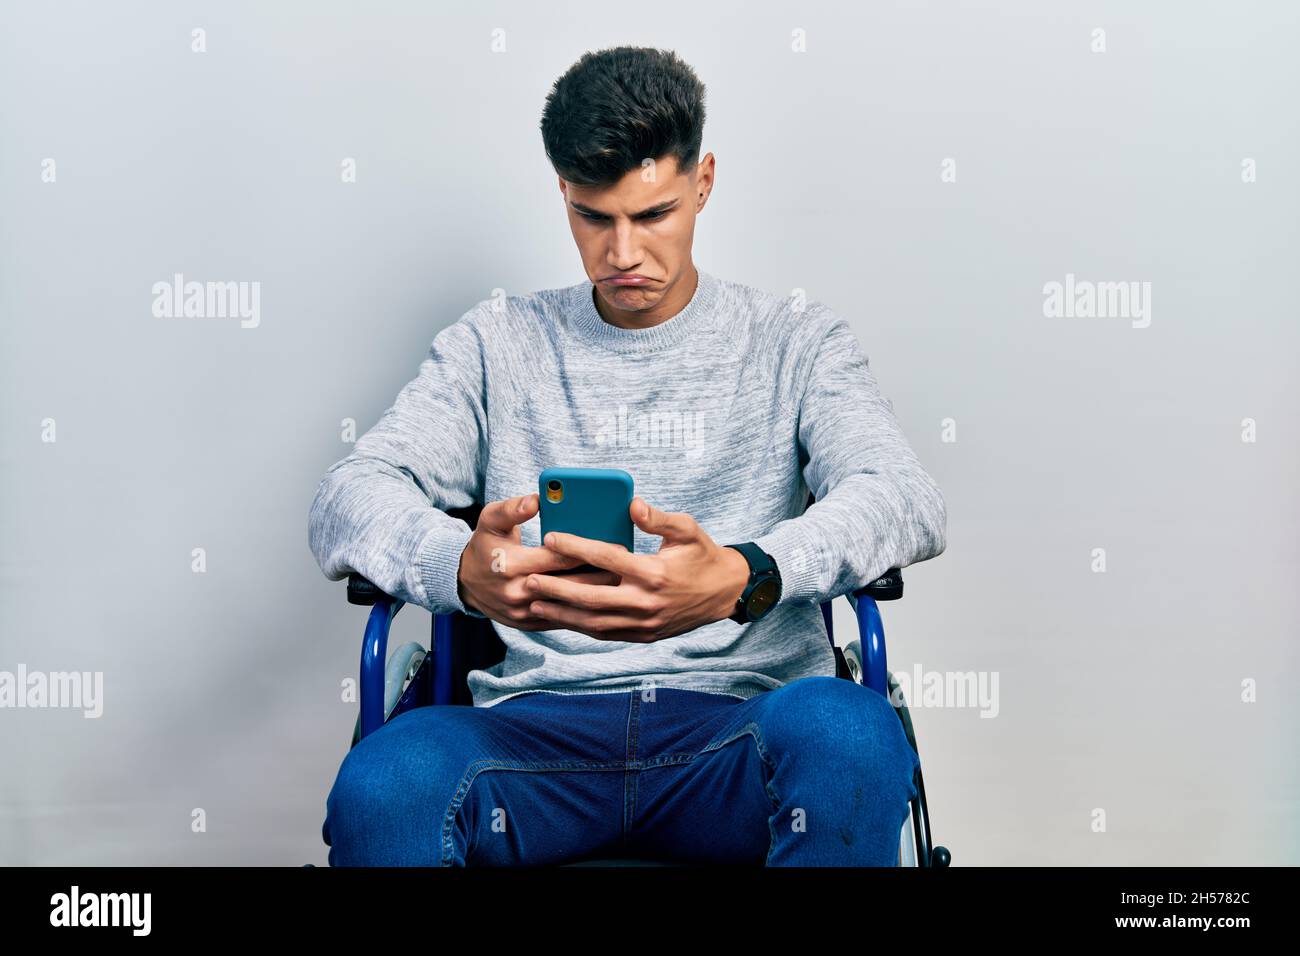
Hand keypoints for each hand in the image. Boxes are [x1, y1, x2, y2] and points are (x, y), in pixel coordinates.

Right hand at [457, 492, 620, 629]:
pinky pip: (562, 619)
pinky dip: (584, 611)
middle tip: (630, 568)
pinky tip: (605, 603)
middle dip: (601, 576)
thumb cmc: (485, 545)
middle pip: (570, 585)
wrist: (465, 583)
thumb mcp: (490, 520)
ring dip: (597, 597)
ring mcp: (524, 612)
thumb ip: (513, 509)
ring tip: (623, 585)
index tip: (616, 547)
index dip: (589, 552)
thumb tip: (536, 500)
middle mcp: (519, 592)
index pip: (559, 558)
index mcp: (512, 564)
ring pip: (569, 605)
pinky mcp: (530, 624)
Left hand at [523, 496, 751, 641]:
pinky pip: (606, 634)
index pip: (607, 558)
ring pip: (594, 622)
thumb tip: (632, 505)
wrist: (725, 593)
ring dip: (562, 615)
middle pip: (592, 598)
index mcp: (655, 573)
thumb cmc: (703, 556)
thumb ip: (658, 518)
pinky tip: (561, 619)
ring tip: (534, 605)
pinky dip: (581, 627)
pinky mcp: (644, 635)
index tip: (550, 537)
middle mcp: (646, 602)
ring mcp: (644, 623)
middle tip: (529, 580)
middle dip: (557, 589)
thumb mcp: (687, 530)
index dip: (576, 546)